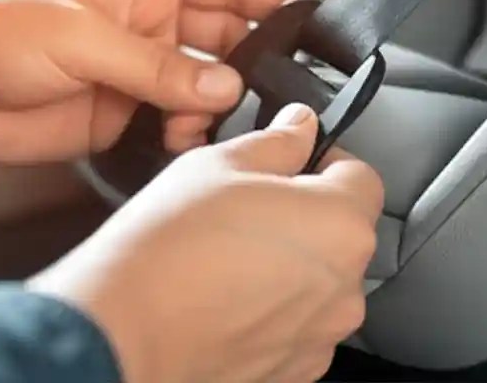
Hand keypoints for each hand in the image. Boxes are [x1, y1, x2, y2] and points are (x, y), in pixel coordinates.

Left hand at [0, 0, 293, 182]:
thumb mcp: (82, 36)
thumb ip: (158, 66)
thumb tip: (223, 86)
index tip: (304, 25)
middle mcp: (147, 18)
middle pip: (224, 35)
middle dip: (247, 63)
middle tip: (263, 92)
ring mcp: (136, 66)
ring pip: (205, 84)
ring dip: (216, 104)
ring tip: (205, 120)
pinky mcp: (122, 111)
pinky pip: (175, 121)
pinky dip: (187, 132)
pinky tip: (177, 138)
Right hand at [28, 104, 384, 382]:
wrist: (125, 334)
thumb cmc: (168, 249)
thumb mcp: (219, 165)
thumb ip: (276, 142)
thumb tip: (299, 127)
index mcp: (340, 225)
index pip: (361, 177)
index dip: (325, 162)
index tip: (292, 162)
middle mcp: (344, 288)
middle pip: (342, 234)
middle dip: (305, 217)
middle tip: (247, 208)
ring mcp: (320, 336)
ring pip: (319, 284)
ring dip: (290, 268)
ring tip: (229, 258)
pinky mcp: (293, 372)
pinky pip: (296, 327)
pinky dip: (272, 312)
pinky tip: (225, 298)